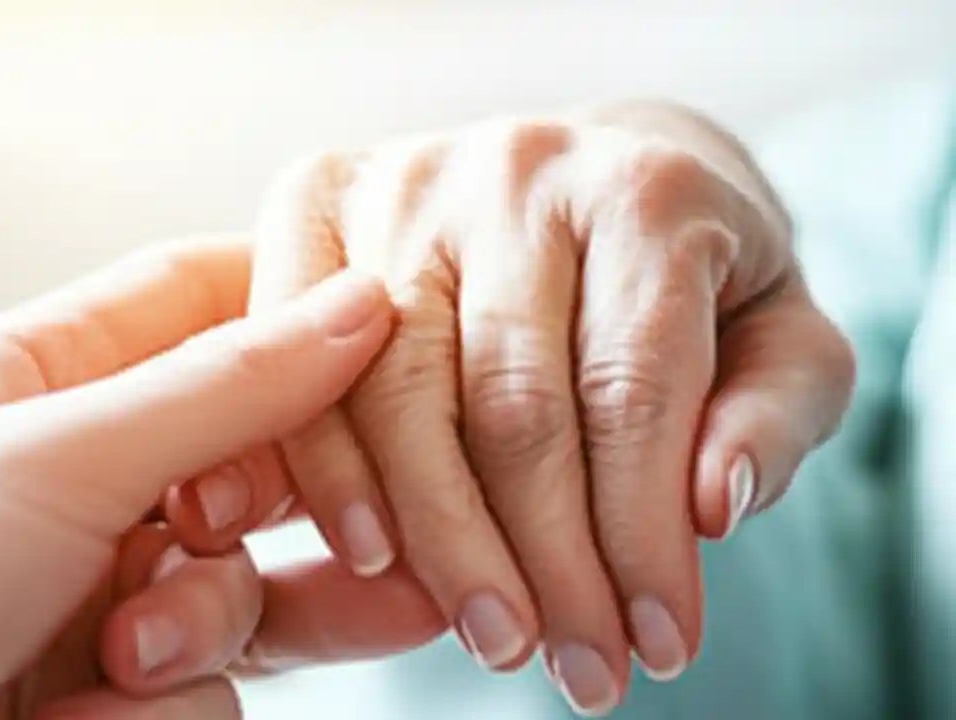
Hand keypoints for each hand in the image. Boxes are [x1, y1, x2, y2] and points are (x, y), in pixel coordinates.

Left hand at [0, 238, 442, 717]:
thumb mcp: (52, 464)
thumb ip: (222, 389)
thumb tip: (357, 304)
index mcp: (52, 376)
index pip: (209, 302)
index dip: (306, 311)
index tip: (396, 340)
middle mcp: (89, 473)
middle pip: (259, 459)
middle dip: (300, 507)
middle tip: (353, 536)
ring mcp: (102, 585)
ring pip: (248, 588)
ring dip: (205, 628)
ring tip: (128, 661)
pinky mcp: (109, 688)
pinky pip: (209, 688)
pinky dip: (162, 709)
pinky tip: (86, 713)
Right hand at [165, 104, 854, 713]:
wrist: (578, 179)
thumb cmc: (685, 273)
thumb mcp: (778, 335)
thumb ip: (772, 412)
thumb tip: (712, 507)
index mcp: (645, 189)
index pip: (635, 391)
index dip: (644, 537)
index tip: (659, 645)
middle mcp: (515, 170)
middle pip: (513, 404)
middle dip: (546, 564)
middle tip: (575, 670)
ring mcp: (404, 183)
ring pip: (398, 392)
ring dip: (442, 540)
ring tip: (490, 638)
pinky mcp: (318, 201)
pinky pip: (302, 355)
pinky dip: (333, 469)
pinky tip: (376, 556)